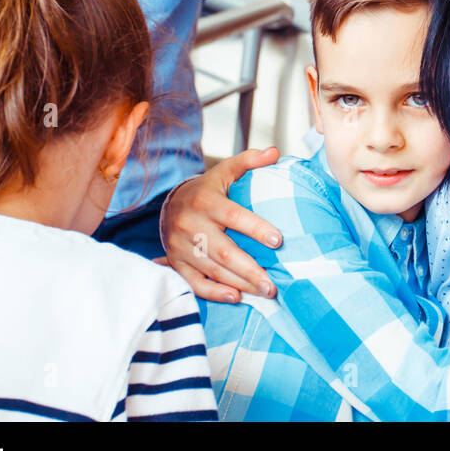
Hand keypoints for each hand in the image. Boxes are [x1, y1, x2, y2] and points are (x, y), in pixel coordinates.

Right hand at [159, 146, 282, 303]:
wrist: (170, 205)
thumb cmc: (208, 189)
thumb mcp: (224, 171)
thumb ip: (248, 161)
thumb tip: (274, 153)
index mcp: (205, 201)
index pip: (233, 216)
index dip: (256, 228)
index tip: (279, 241)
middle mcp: (189, 225)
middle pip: (223, 251)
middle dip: (250, 269)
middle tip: (274, 284)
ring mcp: (180, 247)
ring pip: (212, 270)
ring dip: (240, 284)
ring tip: (265, 292)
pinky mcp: (176, 263)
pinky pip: (195, 282)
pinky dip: (215, 292)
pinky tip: (236, 297)